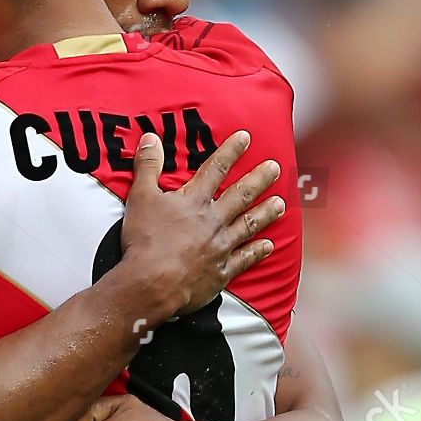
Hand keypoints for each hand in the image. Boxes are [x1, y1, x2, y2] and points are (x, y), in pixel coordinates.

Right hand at [119, 130, 283, 318]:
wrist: (151, 283)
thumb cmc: (144, 241)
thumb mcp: (140, 197)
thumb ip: (147, 166)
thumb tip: (151, 138)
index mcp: (194, 201)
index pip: (216, 169)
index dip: (231, 151)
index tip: (246, 137)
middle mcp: (213, 221)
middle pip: (241, 195)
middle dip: (260, 179)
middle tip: (276, 168)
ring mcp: (220, 247)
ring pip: (249, 225)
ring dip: (266, 213)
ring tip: (280, 204)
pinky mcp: (221, 271)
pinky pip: (244, 259)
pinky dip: (257, 252)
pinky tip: (269, 246)